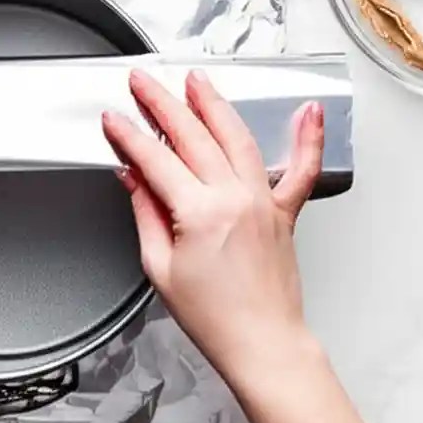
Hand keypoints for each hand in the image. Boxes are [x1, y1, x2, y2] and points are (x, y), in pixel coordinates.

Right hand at [101, 68, 323, 381]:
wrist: (263, 342)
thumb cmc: (215, 318)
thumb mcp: (161, 268)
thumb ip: (147, 214)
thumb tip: (134, 178)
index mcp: (200, 213)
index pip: (155, 159)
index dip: (129, 135)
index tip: (113, 119)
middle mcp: (235, 197)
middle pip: (194, 135)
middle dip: (163, 103)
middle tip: (143, 82)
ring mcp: (264, 200)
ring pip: (238, 137)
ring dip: (214, 103)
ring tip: (197, 80)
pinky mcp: (284, 210)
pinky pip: (302, 169)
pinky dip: (308, 139)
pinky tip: (310, 112)